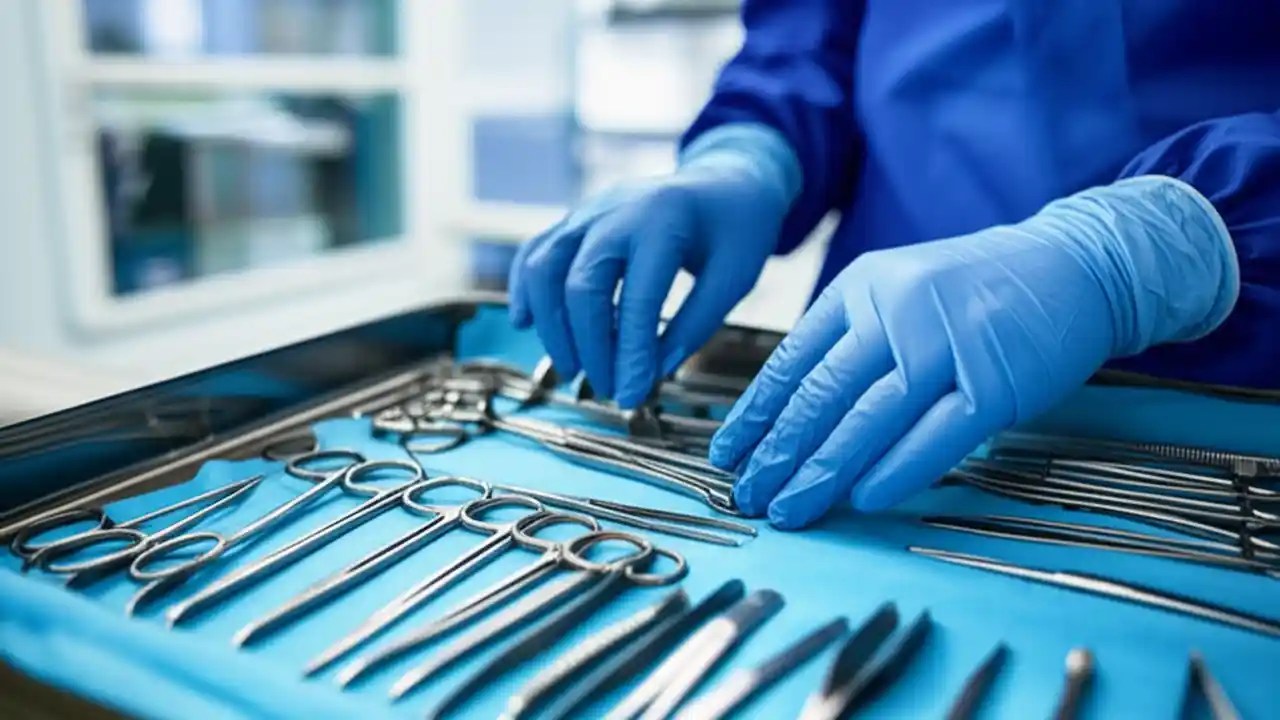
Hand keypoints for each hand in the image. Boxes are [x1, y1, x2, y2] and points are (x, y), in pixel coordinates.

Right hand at [508, 125, 799, 407]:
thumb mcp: (733, 279)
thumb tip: (650, 374)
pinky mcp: (574, 219)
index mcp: (665, 221)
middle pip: (581, 284)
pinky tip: (527, 323)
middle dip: (589, 346)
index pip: (637, 298)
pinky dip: (524, 289)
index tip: (632, 396)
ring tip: (572, 368)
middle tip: (606, 388)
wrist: (723, 178)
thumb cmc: (737, 229)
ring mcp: (588, 211)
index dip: (631, 353)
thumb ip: (693, 326)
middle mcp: (617, 211)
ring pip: (545, 267)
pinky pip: (535, 252)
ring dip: (552, 326)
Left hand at [710, 177, 1236, 527]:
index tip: (726, 454)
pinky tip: (860, 500)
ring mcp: (947, 345)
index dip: (756, 413)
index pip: (793, 360)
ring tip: (788, 510)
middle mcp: (896, 311)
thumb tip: (787, 414)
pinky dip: (895, 470)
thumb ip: (849, 341)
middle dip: (778, 453)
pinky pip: (935, 436)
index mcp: (862, 289)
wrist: (1075, 265)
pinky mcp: (995, 382)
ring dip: (822, 473)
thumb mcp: (899, 292)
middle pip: (822, 395)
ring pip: (868, 419)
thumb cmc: (976, 292)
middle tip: (748, 496)